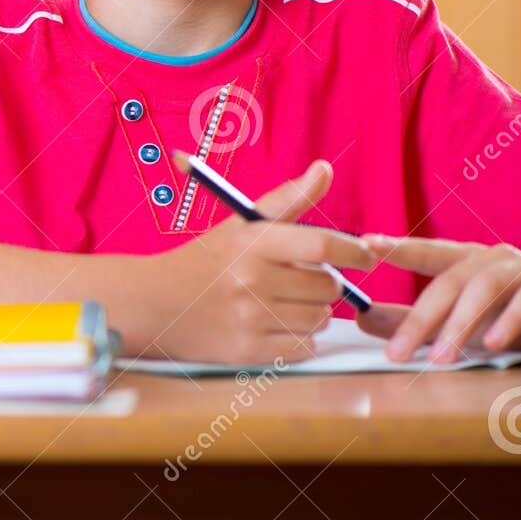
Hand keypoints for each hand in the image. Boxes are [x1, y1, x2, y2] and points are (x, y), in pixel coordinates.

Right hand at [153, 159, 374, 364]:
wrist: (153, 302)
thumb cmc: (204, 260)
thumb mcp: (240, 225)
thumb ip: (288, 199)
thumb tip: (325, 168)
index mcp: (252, 243)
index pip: (321, 246)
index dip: (354, 251)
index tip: (367, 256)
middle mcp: (251, 280)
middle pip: (327, 288)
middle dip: (323, 284)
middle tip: (296, 281)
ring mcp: (250, 318)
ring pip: (320, 319)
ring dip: (311, 313)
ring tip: (280, 304)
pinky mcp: (248, 351)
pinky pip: (304, 347)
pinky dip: (299, 339)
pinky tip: (273, 326)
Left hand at [356, 234, 520, 362]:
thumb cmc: (518, 318)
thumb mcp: (465, 322)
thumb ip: (416, 320)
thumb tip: (360, 317)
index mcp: (467, 261)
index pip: (427, 252)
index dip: (399, 247)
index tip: (366, 244)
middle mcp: (492, 258)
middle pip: (448, 281)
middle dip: (420, 320)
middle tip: (396, 354)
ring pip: (483, 289)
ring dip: (459, 324)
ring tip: (440, 358)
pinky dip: (508, 321)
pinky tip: (492, 344)